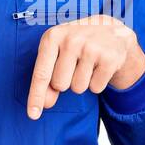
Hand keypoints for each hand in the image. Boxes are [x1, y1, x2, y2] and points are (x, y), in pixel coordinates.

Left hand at [26, 14, 144, 118]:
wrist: (111, 30)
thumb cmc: (77, 44)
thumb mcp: (57, 53)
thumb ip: (47, 78)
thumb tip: (45, 104)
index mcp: (53, 36)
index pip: (41, 74)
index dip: (36, 97)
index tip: (33, 115)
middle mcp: (71, 40)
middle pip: (60, 85)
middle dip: (66, 81)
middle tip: (74, 65)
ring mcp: (92, 48)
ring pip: (78, 88)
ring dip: (82, 82)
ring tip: (88, 64)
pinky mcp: (109, 58)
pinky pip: (96, 88)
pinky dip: (97, 82)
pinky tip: (99, 66)